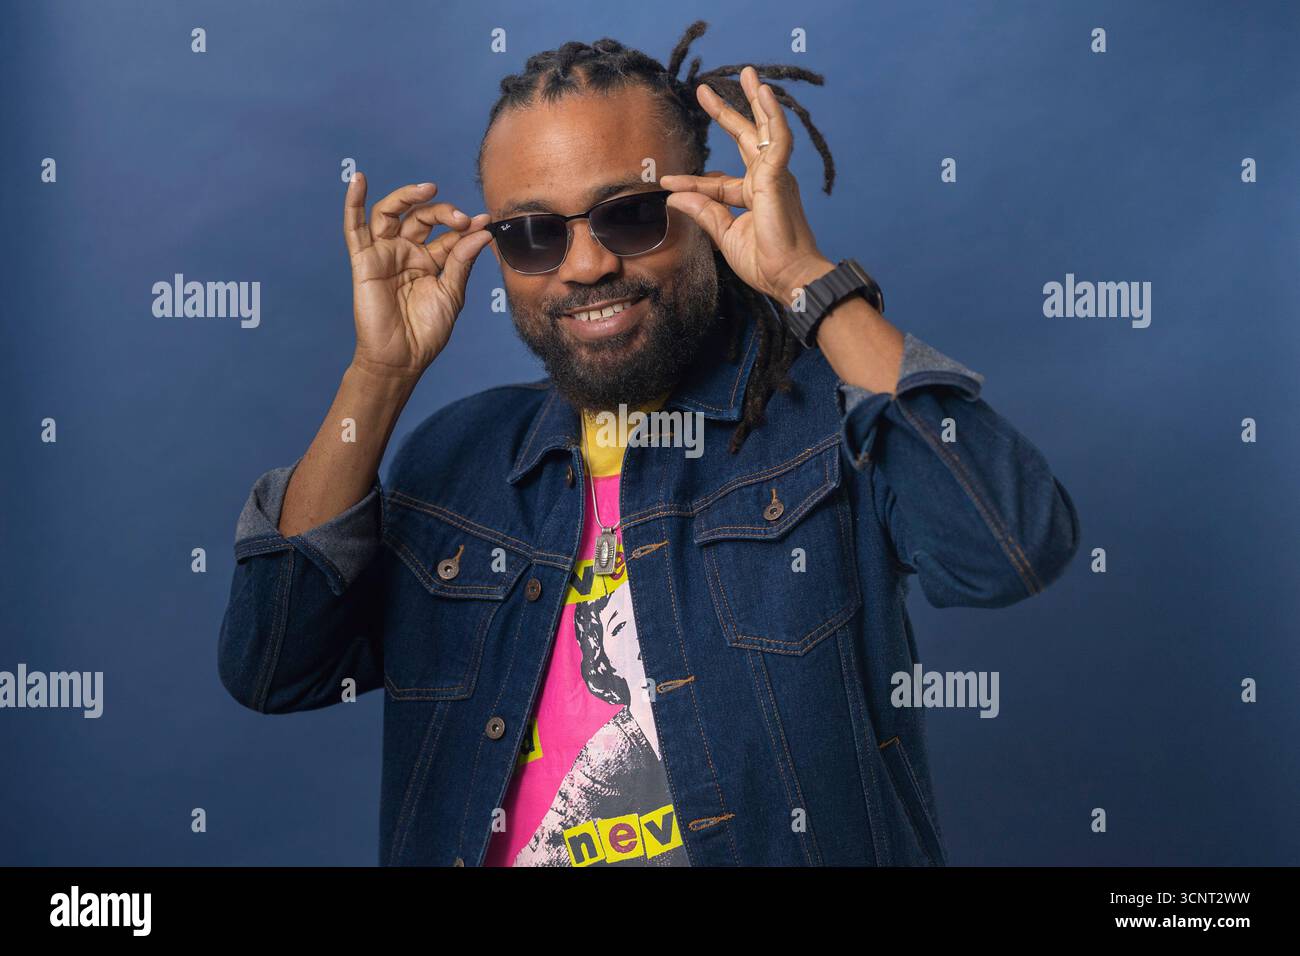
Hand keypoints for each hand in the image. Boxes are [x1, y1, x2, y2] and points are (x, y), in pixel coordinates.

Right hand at [343, 173, 493, 380]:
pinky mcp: (364, 261)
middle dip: (443, 212)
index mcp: (431, 261)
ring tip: (428, 189)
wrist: (402, 357)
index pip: (448, 234)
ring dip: (408, 196)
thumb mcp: (451, 293)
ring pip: (392, 213)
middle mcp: (407, 252)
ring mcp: (385, 254)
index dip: (467, 226)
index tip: (485, 222)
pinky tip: (357, 180)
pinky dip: (353, 202)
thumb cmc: (426, 331)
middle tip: (461, 218)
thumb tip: (482, 232)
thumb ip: (462, 260)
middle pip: (422, 217)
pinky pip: (354, 227)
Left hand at [661, 66, 833, 306]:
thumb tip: (674, 198)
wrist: (788, 277)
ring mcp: (775, 176)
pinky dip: (772, 115)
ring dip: (756, 100)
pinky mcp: (780, 176)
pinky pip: (777, 139)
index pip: (718, 181)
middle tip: (704, 91)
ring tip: (748, 73)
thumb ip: (703, 213)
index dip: (692, 182)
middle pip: (746, 138)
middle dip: (728, 113)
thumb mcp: (725, 236)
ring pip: (766, 129)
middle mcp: (767, 180)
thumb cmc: (765, 262)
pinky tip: (764, 93)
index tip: (667, 182)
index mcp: (753, 196)